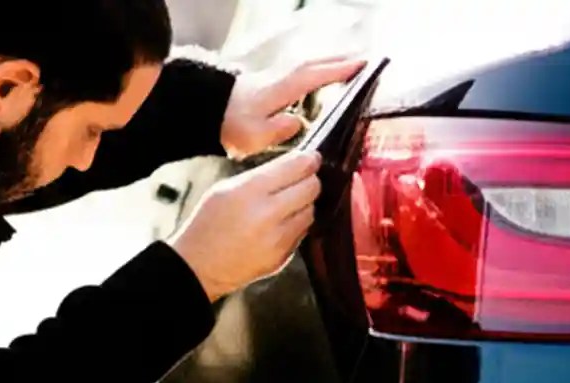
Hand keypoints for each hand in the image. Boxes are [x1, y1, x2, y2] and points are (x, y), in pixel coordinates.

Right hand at [171, 150, 322, 300]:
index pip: (296, 167)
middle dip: (310, 180)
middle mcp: (268, 214)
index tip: (312, 158)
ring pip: (311, 210)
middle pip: (311, 188)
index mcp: (250, 190)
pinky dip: (297, 224)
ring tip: (287, 204)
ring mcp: (278, 238)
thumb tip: (294, 165)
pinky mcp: (284, 256)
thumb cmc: (209, 223)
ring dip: (304, 204)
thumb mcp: (226, 188)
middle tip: (303, 179)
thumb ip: (261, 176)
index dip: (309, 160)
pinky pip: (303, 232)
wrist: (199, 266)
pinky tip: (281, 224)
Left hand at [220, 56, 365, 158]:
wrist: (203, 111)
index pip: (314, 75)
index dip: (338, 71)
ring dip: (329, 62)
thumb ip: (279, 129)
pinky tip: (321, 75)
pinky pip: (299, 70)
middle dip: (340, 60)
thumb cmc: (228, 125)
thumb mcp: (253, 136)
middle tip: (365, 59)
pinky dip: (315, 68)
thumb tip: (298, 122)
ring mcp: (273, 78)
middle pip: (314, 64)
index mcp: (279, 90)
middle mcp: (279, 79)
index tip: (361, 66)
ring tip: (350, 63)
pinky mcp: (269, 82)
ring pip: (307, 64)